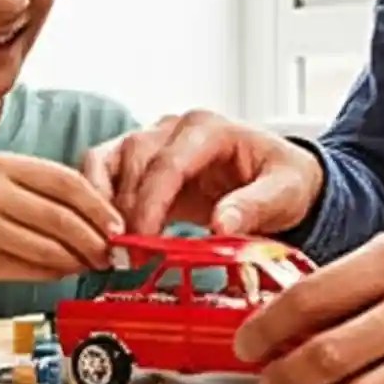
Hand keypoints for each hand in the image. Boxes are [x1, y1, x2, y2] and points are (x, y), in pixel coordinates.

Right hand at [0, 153, 124, 289]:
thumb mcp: (3, 185)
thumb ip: (46, 195)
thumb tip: (100, 219)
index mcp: (6, 165)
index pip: (66, 181)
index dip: (98, 205)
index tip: (118, 225)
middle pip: (60, 216)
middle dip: (93, 239)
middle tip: (110, 254)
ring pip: (47, 246)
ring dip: (76, 260)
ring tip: (89, 265)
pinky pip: (29, 268)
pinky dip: (52, 273)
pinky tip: (62, 273)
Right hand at [81, 110, 323, 235]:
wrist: (282, 181)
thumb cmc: (285, 180)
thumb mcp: (284, 193)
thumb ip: (255, 206)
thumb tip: (222, 224)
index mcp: (209, 129)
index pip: (167, 162)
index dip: (149, 204)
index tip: (141, 241)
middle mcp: (176, 129)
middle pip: (132, 159)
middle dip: (125, 209)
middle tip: (126, 254)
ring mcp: (156, 142)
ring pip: (110, 161)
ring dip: (103, 203)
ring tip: (111, 245)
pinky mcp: (145, 164)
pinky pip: (107, 172)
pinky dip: (99, 200)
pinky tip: (107, 233)